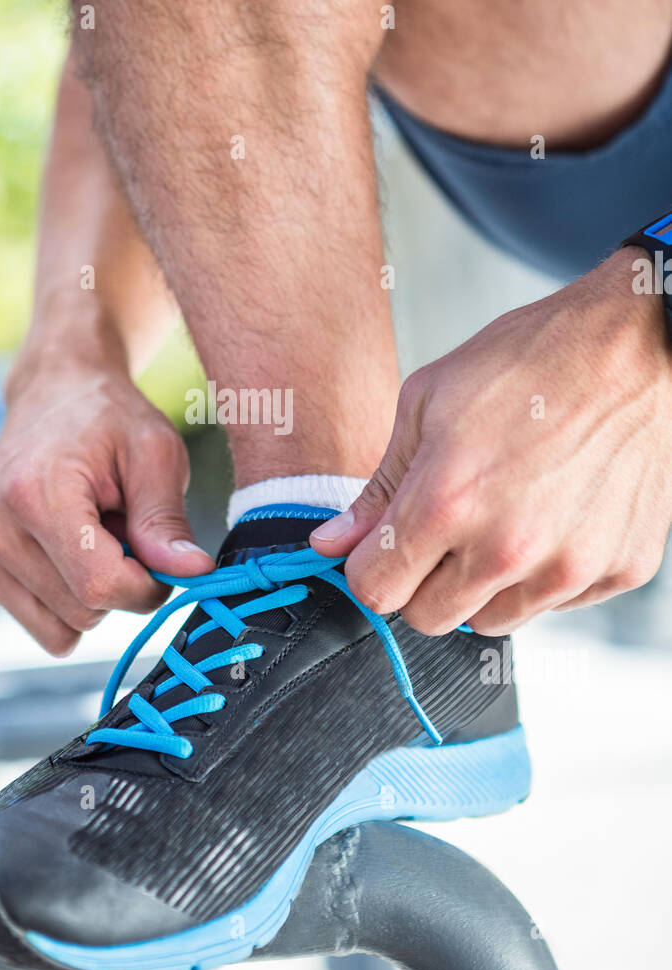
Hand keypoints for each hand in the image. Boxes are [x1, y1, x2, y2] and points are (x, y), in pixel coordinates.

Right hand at [0, 356, 212, 654]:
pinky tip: (65, 546)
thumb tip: (195, 573)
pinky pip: (37, 622)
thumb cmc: (110, 419)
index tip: (161, 558)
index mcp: (33, 494)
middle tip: (123, 530)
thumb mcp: (155, 453)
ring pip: (58, 630)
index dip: (146, 586)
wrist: (54, 393)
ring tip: (92, 536)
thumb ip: (168, 520)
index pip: (99, 586)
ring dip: (91, 595)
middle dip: (120, 586)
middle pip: (82, 612)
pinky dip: (63, 597)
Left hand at [311, 249, 671, 634]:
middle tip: (443, 529)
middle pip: (429, 618)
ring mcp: (569, 566)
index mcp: (448, 502)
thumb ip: (378, 488)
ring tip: (502, 516)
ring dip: (482, 584)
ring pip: (492, 621)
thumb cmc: (531, 362)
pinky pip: (555, 603)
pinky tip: (553, 514)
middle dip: (421, 581)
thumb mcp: (427, 404)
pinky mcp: (618, 571)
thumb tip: (331, 544)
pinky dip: (544, 574)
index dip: (370, 569)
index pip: (376, 592)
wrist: (636, 347)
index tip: (381, 549)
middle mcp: (509, 548)